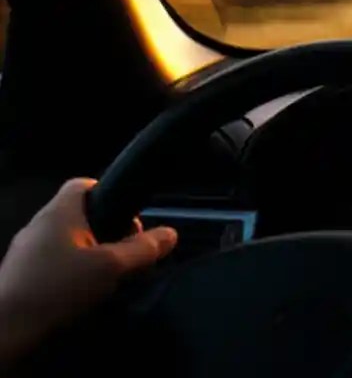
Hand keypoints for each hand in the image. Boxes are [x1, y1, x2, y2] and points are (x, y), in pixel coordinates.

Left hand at [0, 178, 177, 368]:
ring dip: (89, 256)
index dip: (109, 193)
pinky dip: (71, 273)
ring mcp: (25, 253)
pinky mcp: (20, 277)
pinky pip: (53, 264)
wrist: (5, 331)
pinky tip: (83, 295)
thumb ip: (143, 249)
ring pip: (66, 243)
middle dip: (107, 232)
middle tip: (126, 255)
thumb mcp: (111, 267)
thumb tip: (171, 234)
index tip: (129, 217)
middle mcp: (38, 226)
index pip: (83, 184)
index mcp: (58, 213)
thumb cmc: (57, 288)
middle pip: (79, 216)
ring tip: (108, 278)